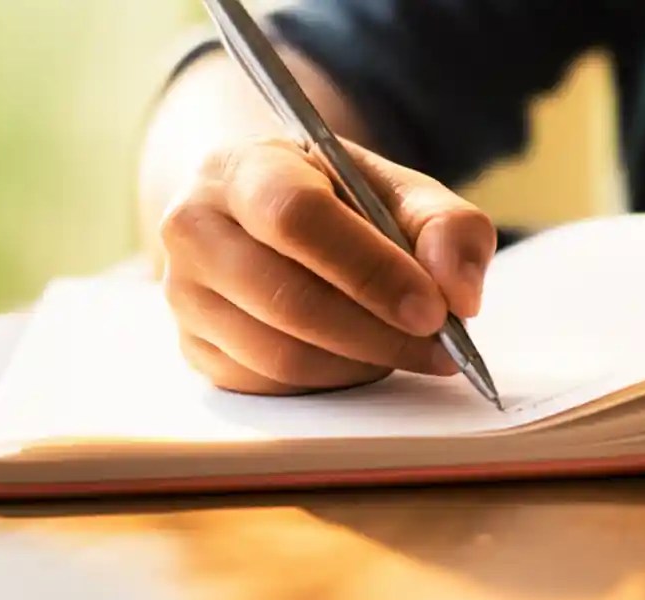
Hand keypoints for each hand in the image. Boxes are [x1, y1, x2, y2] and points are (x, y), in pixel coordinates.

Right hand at [158, 136, 495, 394]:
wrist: (264, 213)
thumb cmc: (337, 201)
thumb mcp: (399, 191)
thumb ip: (447, 228)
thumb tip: (459, 294)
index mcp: (242, 169)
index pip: (298, 219)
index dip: (371, 271)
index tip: (433, 309)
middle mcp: (195, 229)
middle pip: (289, 299)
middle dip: (380, 333)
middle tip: (441, 347)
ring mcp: (185, 295)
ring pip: (281, 355)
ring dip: (362, 362)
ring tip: (409, 349)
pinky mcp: (195, 349)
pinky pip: (273, 386)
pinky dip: (333, 380)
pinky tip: (364, 357)